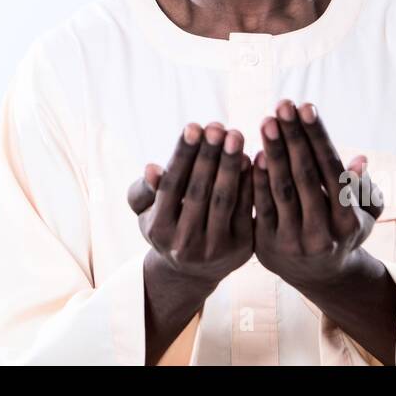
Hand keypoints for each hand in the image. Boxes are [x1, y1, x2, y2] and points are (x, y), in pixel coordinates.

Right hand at [127, 122, 254, 285]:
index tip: (193, 126)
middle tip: (217, 126)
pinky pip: (246, 209)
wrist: (194, 270)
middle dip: (209, 155)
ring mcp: (215, 249)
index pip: (171, 186)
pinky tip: (251, 157)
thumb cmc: (167, 225)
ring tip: (235, 135)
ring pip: (224, 199)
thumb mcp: (147, 211)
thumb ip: (144, 190)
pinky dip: (249, 182)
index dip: (183, 156)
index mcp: (158, 230)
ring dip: (230, 164)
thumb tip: (152, 168)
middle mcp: (185, 244)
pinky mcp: (242, 249)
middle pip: (198, 191)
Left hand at [252, 100, 385, 289]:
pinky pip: (260, 206)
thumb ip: (364, 188)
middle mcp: (321, 233)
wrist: (318, 276)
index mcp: (348, 222)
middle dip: (294, 137)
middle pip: (305, 176)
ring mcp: (292, 241)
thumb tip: (360, 161)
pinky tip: (252, 153)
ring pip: (281, 190)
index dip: (318, 137)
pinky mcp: (266, 245)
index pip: (332, 171)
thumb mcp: (364, 214)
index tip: (307, 106)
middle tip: (283, 105)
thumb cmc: (344, 230)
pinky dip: (256, 179)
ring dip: (273, 152)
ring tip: (267, 121)